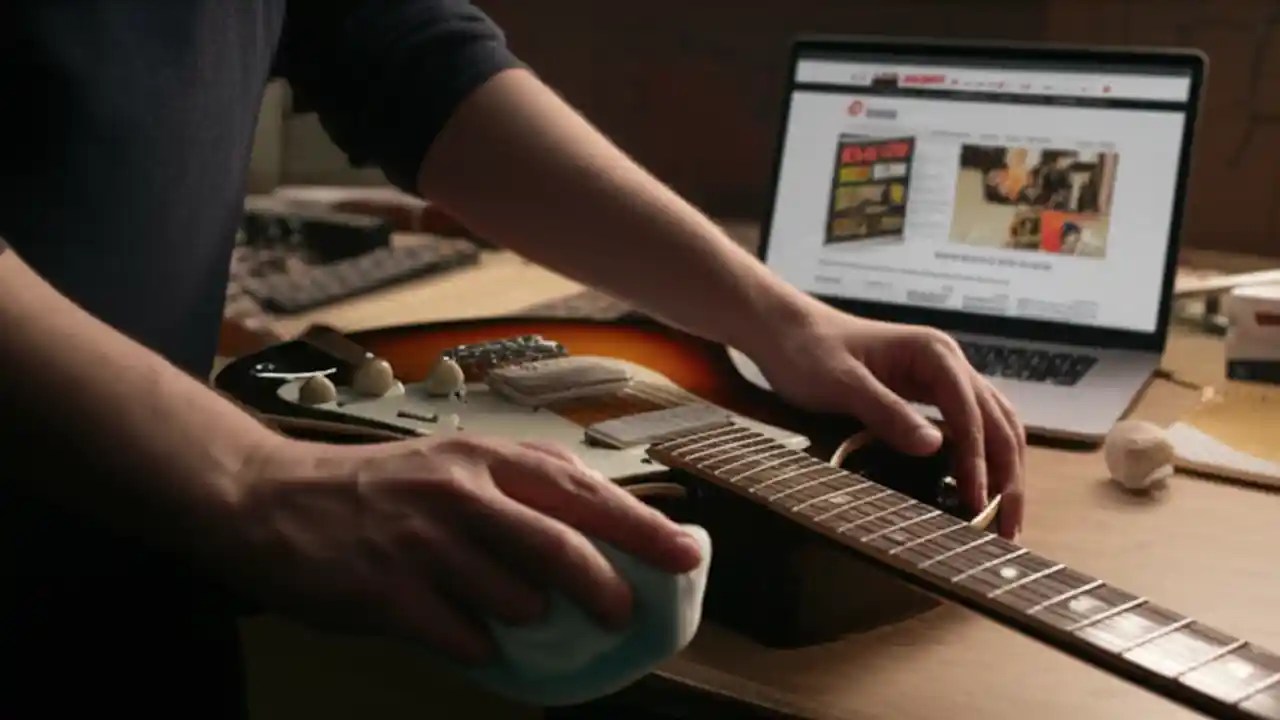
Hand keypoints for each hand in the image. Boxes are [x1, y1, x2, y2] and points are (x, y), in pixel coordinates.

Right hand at [219, 433, 702, 664]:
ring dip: (528, 619)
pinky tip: (464, 635)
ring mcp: (422, 541)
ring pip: (513, 598)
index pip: (580, 490)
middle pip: (558, 544)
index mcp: (483, 459)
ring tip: (513, 615)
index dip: (641, 525)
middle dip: (605, 586)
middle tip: (626, 614)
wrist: (271, 500)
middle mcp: (459, 492)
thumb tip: (596, 538)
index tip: (690, 553)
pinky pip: (461, 638)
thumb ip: (517, 492)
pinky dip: (477, 646)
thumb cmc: (378, 489)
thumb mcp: (450, 467)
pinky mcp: (386, 589)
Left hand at [750, 304, 1025, 538]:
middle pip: (997, 420)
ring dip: (1004, 469)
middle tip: (1008, 527)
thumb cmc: (807, 351)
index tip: (977, 504)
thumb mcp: (840, 384)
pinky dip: (983, 458)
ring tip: (1005, 519)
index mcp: (933, 353)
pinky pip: (970, 426)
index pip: (970, 413)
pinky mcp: (927, 392)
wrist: (784, 330)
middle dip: (1007, 474)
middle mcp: (948, 362)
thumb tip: (934, 446)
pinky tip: (980, 490)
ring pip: (993, 424)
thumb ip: (886, 412)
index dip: (977, 461)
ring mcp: (941, 377)